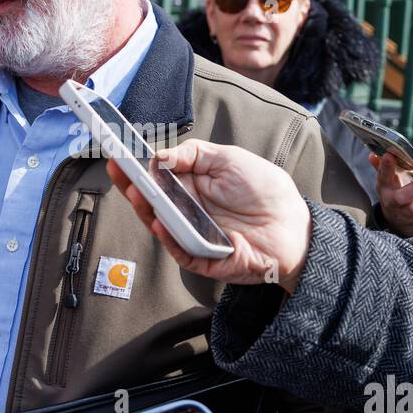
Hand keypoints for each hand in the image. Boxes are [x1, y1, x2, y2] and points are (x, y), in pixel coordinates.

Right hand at [106, 140, 311, 292]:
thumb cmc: (266, 190)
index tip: (119, 157)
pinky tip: (162, 223)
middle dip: (133, 186)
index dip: (137, 169)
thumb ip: (194, 154)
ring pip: (161, 225)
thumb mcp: (229, 159)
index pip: (157, 178)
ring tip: (136, 192)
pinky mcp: (204, 258)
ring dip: (146, 210)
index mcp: (193, 187)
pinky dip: (169, 238)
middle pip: (152, 202)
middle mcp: (189, 211)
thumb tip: (160, 157)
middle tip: (118, 171)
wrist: (294, 225)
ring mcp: (194, 235)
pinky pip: (180, 250)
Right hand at [369, 153, 412, 237]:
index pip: (383, 177)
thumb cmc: (395, 197)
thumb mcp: (387, 184)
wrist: (400, 225)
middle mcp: (395, 202)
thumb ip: (383, 168)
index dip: (385, 166)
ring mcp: (408, 213)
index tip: (389, 155)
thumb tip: (373, 155)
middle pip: (408, 194)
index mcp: (385, 189)